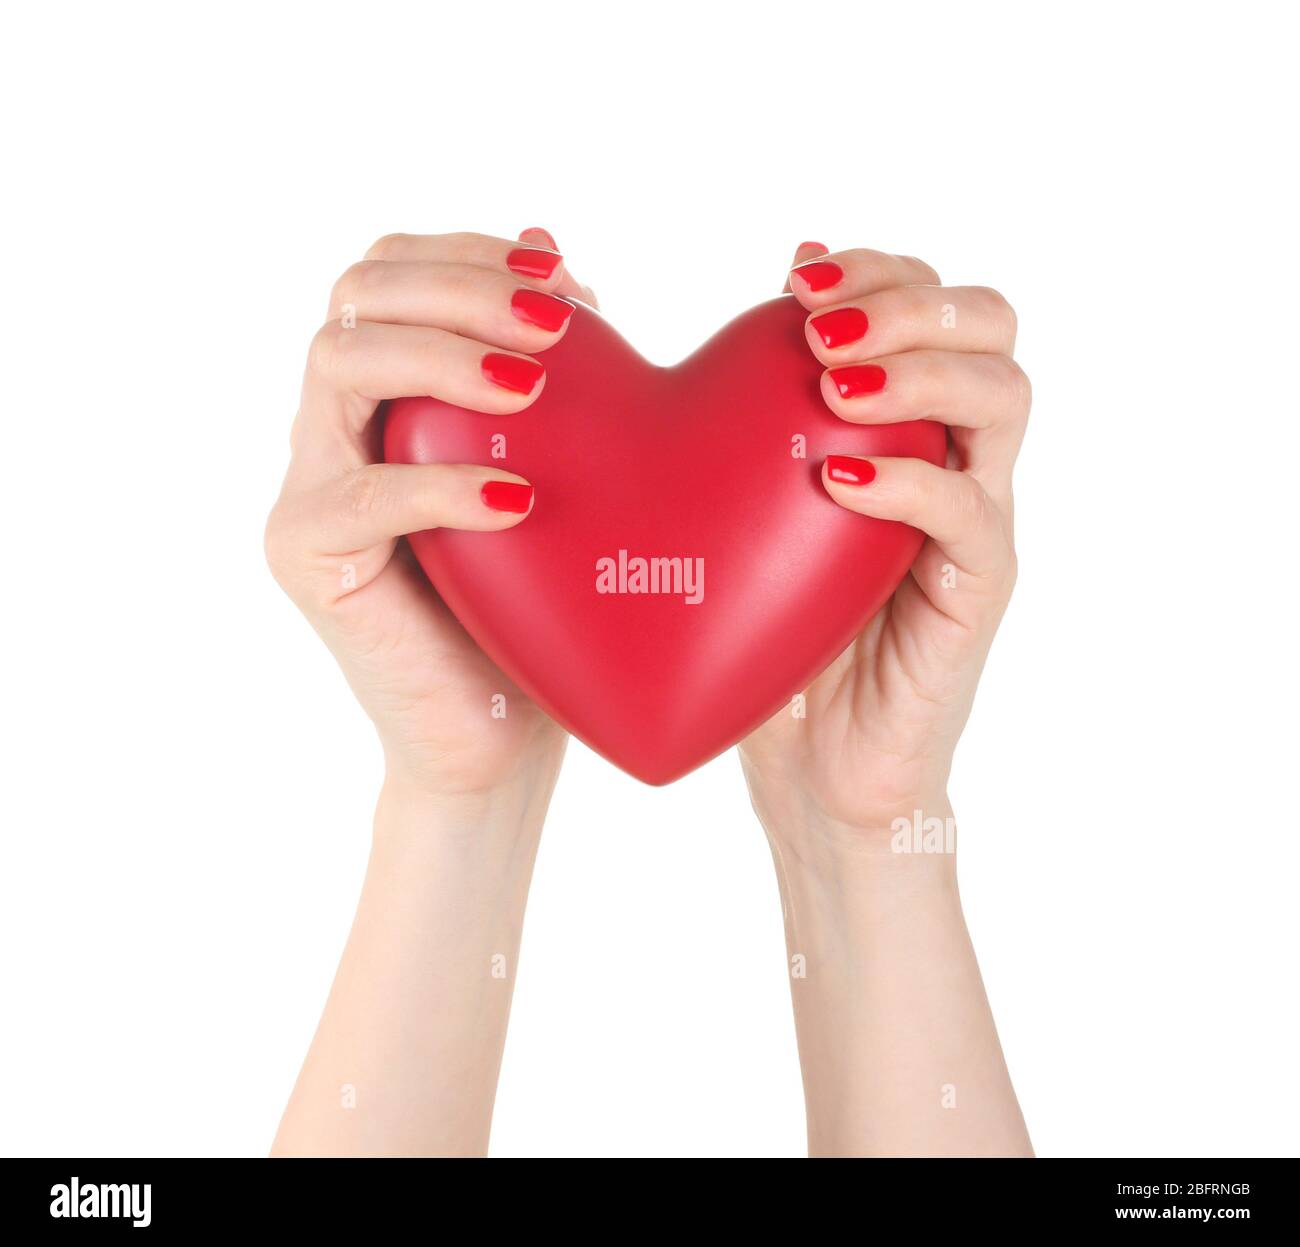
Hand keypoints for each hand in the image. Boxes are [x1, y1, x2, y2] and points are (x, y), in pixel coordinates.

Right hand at [265, 228, 589, 797]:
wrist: (501, 732)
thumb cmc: (535, 599)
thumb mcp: (559, 466)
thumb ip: (548, 369)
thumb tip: (554, 252)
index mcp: (387, 393)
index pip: (393, 272)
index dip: (465, 253)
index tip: (557, 273)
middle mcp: (337, 425)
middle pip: (358, 297)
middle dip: (459, 288)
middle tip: (553, 324)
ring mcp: (312, 486)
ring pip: (338, 363)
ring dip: (440, 356)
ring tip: (531, 390)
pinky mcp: (306, 557)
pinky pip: (362, 496)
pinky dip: (441, 485)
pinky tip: (519, 500)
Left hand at [740, 243, 1027, 845]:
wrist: (811, 766)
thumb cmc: (764, 629)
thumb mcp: (737, 509)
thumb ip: (734, 412)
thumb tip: (686, 307)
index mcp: (900, 425)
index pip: (929, 302)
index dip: (877, 267)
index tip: (795, 274)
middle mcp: (950, 458)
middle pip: (990, 326)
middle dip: (909, 298)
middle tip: (823, 321)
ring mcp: (971, 521)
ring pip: (1005, 398)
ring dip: (921, 366)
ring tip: (835, 380)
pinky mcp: (974, 590)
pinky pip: (972, 512)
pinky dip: (910, 481)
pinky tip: (837, 479)